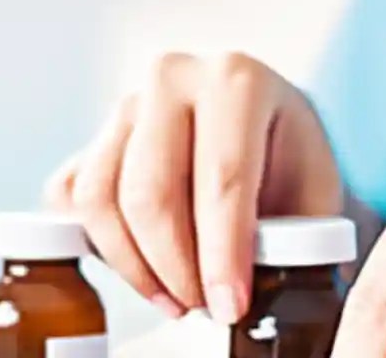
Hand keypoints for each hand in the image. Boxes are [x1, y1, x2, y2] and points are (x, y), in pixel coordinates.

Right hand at [43, 52, 343, 322]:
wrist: (265, 134)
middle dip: (176, 267)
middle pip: (151, 193)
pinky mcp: (92, 137)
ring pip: (102, 200)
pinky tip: (145, 267)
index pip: (223, 177)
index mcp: (238, 80)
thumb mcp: (315, 192)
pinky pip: (71, 201)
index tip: (230, 306)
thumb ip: (294, 235)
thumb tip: (264, 291)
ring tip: (178, 298)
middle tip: (204, 307)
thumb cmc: (291, 164)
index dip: (222, 254)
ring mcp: (125, 105)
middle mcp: (174, 77)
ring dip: (136, 267)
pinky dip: (99, 245)